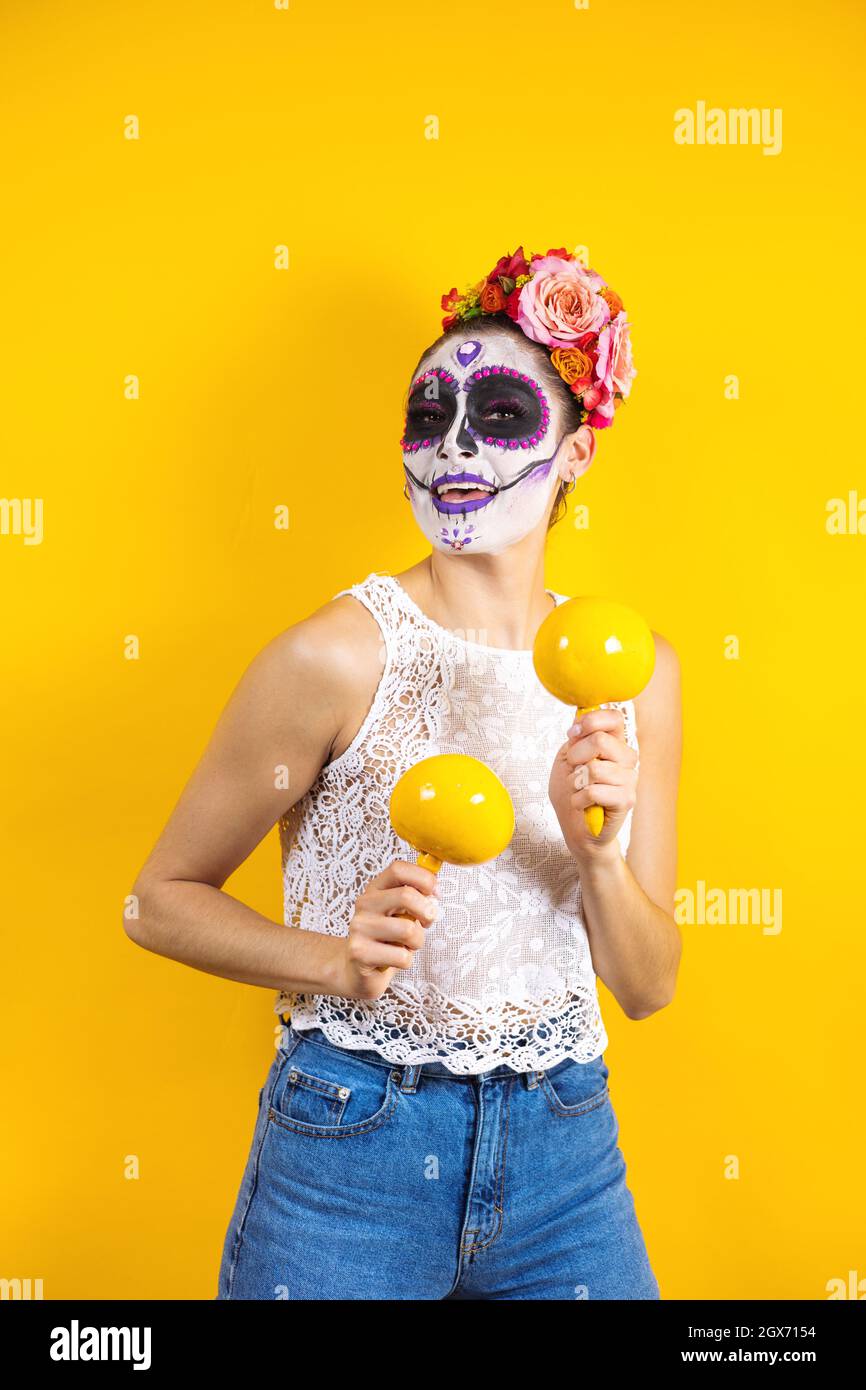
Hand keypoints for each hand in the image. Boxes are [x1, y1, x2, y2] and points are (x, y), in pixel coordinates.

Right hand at [326, 859, 438, 999]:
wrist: (357, 969)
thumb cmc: (386, 938)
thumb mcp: (400, 912)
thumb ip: (415, 897)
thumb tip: (435, 890)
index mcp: (375, 889)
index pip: (398, 869)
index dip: (423, 878)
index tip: (435, 893)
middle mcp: (364, 904)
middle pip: (406, 896)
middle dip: (427, 912)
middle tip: (427, 922)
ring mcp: (359, 928)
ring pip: (407, 930)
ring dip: (417, 942)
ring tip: (407, 946)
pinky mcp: (359, 952)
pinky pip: (401, 957)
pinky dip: (407, 962)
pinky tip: (394, 960)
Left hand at [548, 706, 637, 861]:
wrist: (576, 828)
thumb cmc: (572, 791)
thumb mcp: (567, 759)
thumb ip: (576, 738)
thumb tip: (580, 719)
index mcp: (615, 743)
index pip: (615, 717)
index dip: (591, 720)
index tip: (573, 734)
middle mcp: (627, 758)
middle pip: (600, 740)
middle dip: (575, 755)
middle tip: (574, 770)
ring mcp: (630, 779)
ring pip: (595, 769)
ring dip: (576, 782)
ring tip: (579, 789)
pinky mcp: (626, 800)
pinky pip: (594, 791)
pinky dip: (579, 799)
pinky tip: (583, 804)